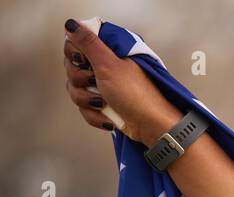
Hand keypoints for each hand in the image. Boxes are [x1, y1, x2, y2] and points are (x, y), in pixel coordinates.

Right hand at [62, 18, 180, 144]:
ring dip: (87, 100)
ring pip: (76, 90)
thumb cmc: (136, 95)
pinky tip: (108, 119)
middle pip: (72, 68)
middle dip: (80, 80)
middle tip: (95, 83)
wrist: (153, 128)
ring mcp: (104, 87)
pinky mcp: (104, 106)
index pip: (75, 45)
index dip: (74, 54)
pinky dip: (95, 116)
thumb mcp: (109, 65)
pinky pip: (85, 108)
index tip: (83, 61)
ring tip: (103, 104)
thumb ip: (89, 43)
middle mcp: (105, 68)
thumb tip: (72, 24)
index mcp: (108, 53)